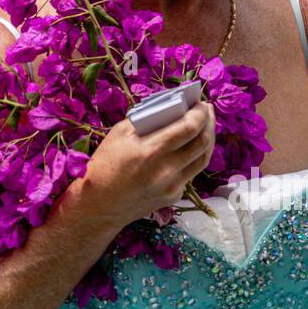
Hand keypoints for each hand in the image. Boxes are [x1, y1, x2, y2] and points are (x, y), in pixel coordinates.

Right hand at [80, 102, 215, 232]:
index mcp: (151, 151)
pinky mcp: (174, 196)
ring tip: (205, 125)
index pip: (189, 128)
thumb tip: (170, 107)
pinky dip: (194, 156)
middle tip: (206, 110)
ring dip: (207, 140)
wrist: (98, 205)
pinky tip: (192, 146)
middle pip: (202, 143)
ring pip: (203, 159)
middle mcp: (166, 171)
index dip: (200, 113)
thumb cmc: (104, 165)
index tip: (200, 103)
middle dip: (208, 123)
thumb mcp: (119, 134)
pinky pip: (191, 172)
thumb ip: (146, 120)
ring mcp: (173, 186)